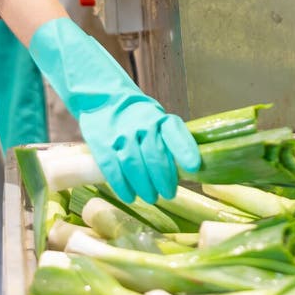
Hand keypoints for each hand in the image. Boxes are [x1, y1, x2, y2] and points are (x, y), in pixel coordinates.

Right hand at [28, 18, 199, 202]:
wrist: (103, 98)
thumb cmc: (139, 117)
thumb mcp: (157, 120)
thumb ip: (169, 141)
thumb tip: (187, 169)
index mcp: (158, 117)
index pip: (174, 132)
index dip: (185, 150)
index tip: (193, 167)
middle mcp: (140, 124)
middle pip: (154, 156)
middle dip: (163, 180)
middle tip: (168, 193)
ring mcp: (119, 134)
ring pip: (134, 165)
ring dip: (144, 186)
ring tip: (150, 197)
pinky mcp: (101, 144)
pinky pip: (112, 169)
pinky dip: (122, 186)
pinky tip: (129, 196)